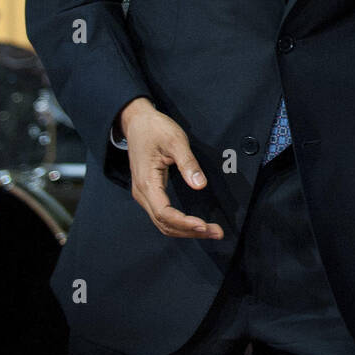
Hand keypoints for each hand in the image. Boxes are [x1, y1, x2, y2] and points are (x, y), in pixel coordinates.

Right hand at [119, 98, 223, 239]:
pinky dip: (179, 223)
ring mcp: (144, 194)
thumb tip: (200, 185)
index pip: (164, 213)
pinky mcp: (149, 192)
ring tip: (210, 231)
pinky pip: (162, 215)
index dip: (184, 222)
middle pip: (164, 223)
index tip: (204, 225)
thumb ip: (188, 163)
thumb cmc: (156, 129)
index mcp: (146, 182)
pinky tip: (194, 224)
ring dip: (185, 230)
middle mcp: (142, 193)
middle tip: (216, 232)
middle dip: (190, 231)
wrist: (137, 122)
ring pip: (162, 223)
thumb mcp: (176, 141)